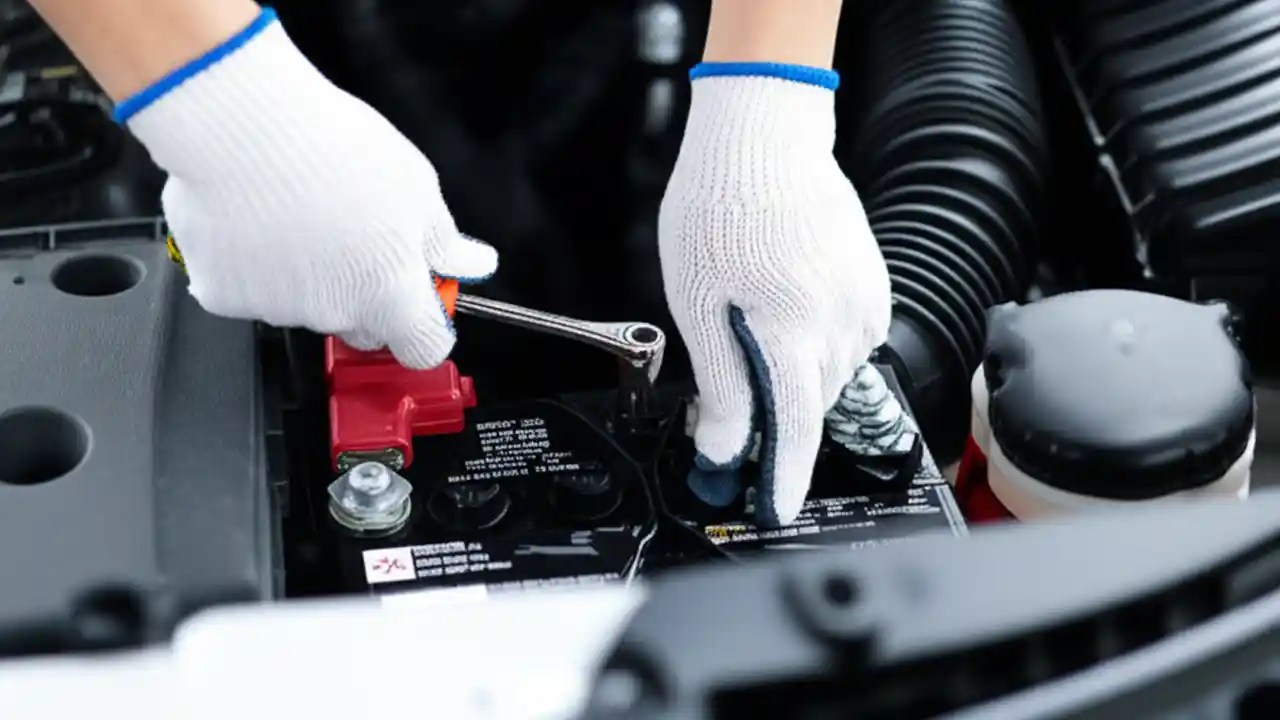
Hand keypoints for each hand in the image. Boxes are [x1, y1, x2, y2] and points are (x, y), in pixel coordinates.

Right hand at [123, 10, 495, 368]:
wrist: (240, 124)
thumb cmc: (331, 148)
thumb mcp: (415, 186)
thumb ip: (443, 240)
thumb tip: (470, 263)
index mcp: (389, 295)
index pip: (423, 348)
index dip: (427, 324)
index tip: (422, 296)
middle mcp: (333, 313)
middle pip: (362, 325)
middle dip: (366, 292)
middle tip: (355, 233)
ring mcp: (274, 308)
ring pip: (304, 304)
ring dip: (307, 272)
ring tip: (300, 209)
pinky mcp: (221, 293)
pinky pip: (248, 289)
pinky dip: (252, 263)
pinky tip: (257, 217)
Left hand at [659, 66, 890, 526]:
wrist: (765, 139)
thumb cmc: (720, 207)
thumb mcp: (698, 303)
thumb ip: (722, 384)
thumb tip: (725, 446)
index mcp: (792, 330)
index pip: (796, 429)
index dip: (785, 477)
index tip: (777, 509)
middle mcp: (841, 323)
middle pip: (809, 404)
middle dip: (774, 417)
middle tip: (728, 407)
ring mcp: (864, 303)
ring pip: (828, 374)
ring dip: (793, 376)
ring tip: (751, 330)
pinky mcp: (873, 286)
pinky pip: (846, 340)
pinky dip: (813, 345)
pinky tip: (782, 311)